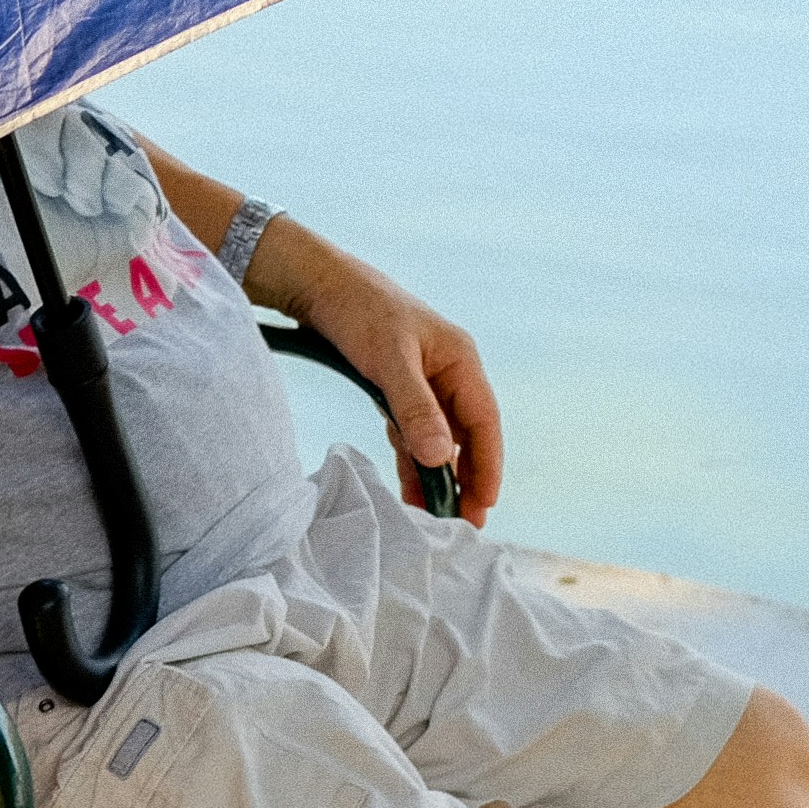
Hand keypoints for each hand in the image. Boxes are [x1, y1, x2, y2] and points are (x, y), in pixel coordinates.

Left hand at [274, 236, 501, 525]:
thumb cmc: (360, 312)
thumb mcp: (389, 361)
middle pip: (466, 435)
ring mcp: (424, 382)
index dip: (488, 464)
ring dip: (438, 476)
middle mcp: (448, 373)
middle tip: (463, 523)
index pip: (484, 421)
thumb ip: (415, 409)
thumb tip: (441, 457)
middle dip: (467, 479)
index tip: (484, 504)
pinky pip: (412, 433)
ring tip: (435, 517)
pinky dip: (412, 461)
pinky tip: (410, 489)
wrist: (320, 284)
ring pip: (438, 438)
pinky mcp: (398, 389)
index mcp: (460, 360)